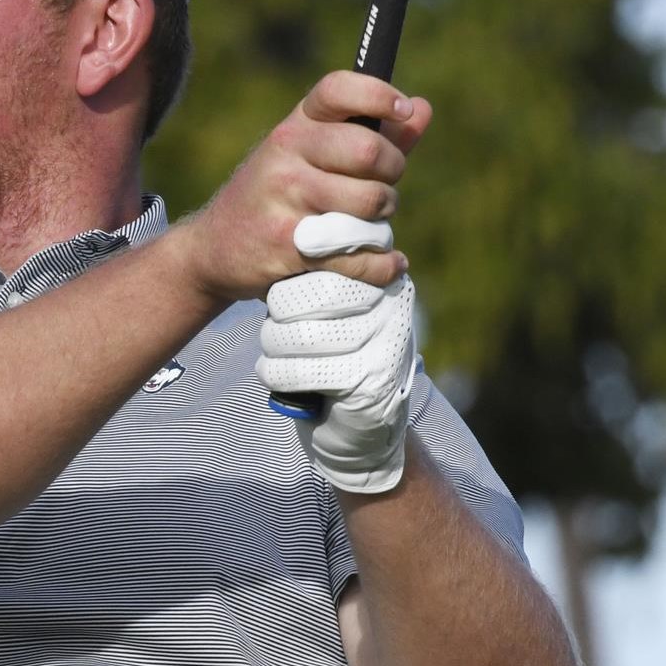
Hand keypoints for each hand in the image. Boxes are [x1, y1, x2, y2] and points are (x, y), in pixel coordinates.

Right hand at [177, 71, 431, 301]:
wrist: (214, 249)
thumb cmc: (275, 197)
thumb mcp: (309, 157)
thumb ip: (370, 135)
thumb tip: (421, 109)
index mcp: (294, 126)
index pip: (338, 89)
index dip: (379, 95)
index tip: (403, 111)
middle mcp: (286, 153)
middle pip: (371, 152)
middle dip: (391, 176)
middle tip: (381, 191)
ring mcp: (284, 198)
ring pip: (371, 204)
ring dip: (382, 224)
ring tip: (367, 229)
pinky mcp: (287, 245)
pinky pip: (360, 255)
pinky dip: (382, 265)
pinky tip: (384, 263)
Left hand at [256, 271, 416, 493]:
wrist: (360, 429)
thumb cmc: (334, 356)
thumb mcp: (332, 309)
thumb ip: (318, 276)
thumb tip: (290, 237)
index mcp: (383, 277)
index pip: (326, 260)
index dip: (291, 278)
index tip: (274, 297)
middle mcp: (392, 306)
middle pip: (312, 294)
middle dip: (278, 314)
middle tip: (273, 328)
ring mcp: (386, 345)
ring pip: (302, 335)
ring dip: (273, 347)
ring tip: (274, 354)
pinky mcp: (370, 383)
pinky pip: (304, 371)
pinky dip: (277, 374)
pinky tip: (278, 375)